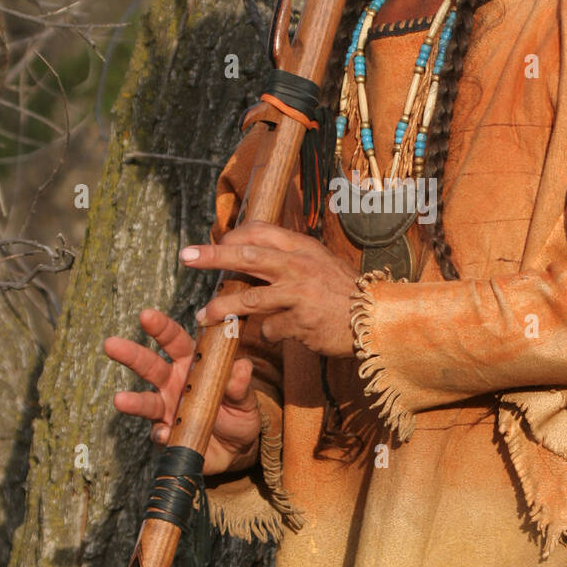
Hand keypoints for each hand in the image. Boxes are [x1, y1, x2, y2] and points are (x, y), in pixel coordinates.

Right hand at [103, 308, 261, 475]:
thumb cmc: (239, 413)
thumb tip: (241, 367)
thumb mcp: (245, 397)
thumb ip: (240, 384)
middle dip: (131, 354)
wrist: (237, 448)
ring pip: (146, 402)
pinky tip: (165, 434)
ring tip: (120, 400)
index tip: (146, 316)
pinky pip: (160, 433)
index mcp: (193, 363)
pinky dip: (162, 434)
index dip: (162, 328)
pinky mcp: (168, 435)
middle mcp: (174, 383)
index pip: (175, 341)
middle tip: (111, 344)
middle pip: (149, 366)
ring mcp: (167, 410)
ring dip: (133, 401)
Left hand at [181, 221, 358, 357]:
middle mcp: (299, 265)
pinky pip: (272, 330)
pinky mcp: (302, 322)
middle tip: (186, 256)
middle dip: (212, 255)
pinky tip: (279, 336)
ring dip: (222, 308)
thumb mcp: (320, 264)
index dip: (232, 236)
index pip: (259, 231)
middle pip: (246, 255)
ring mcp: (300, 294)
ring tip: (203, 316)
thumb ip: (289, 260)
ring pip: (249, 298)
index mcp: (302, 247)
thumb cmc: (345, 293)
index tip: (214, 244)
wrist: (380, 319)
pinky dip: (270, 334)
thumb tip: (252, 258)